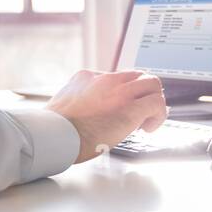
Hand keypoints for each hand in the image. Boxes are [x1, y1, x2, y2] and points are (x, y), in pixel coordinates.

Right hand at [47, 70, 167, 163]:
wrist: (53, 136)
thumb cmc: (54, 129)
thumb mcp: (63, 104)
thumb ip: (78, 102)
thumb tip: (85, 113)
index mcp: (87, 77)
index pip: (118, 77)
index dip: (125, 93)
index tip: (123, 106)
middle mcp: (106, 80)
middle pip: (138, 75)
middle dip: (143, 93)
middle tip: (140, 112)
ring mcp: (120, 92)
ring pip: (152, 84)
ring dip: (153, 101)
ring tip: (146, 120)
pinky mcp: (131, 109)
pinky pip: (157, 103)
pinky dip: (158, 115)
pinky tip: (148, 128)